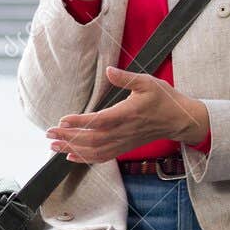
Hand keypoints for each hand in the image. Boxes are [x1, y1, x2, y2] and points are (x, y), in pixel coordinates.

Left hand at [45, 66, 207, 163]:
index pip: (100, 121)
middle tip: (48, 133)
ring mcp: (124, 142)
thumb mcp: (148, 82)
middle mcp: (124, 131)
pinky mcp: (124, 147)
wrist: (180, 121)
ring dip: (73, 149)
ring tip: (53, 145)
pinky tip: (71, 156)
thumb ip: (126, 78)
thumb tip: (109, 71)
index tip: (62, 120)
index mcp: (128, 114)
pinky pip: (103, 157)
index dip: (80, 122)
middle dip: (69, 137)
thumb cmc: (164, 99)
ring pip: (95, 150)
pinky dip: (85, 158)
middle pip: (92, 139)